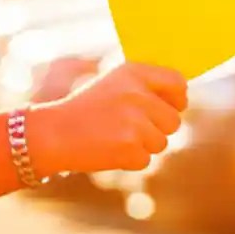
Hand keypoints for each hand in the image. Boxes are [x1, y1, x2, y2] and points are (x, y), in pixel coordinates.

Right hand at [28, 62, 187, 174]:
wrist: (51, 134)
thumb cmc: (86, 110)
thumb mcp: (114, 84)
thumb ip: (146, 86)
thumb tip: (182, 97)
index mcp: (134, 72)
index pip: (178, 82)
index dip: (178, 98)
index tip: (172, 106)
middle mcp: (137, 94)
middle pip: (174, 120)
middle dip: (157, 129)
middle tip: (130, 128)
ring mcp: (134, 122)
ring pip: (161, 143)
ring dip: (142, 146)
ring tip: (115, 137)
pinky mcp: (129, 147)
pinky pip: (146, 160)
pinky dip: (130, 161)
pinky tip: (109, 150)